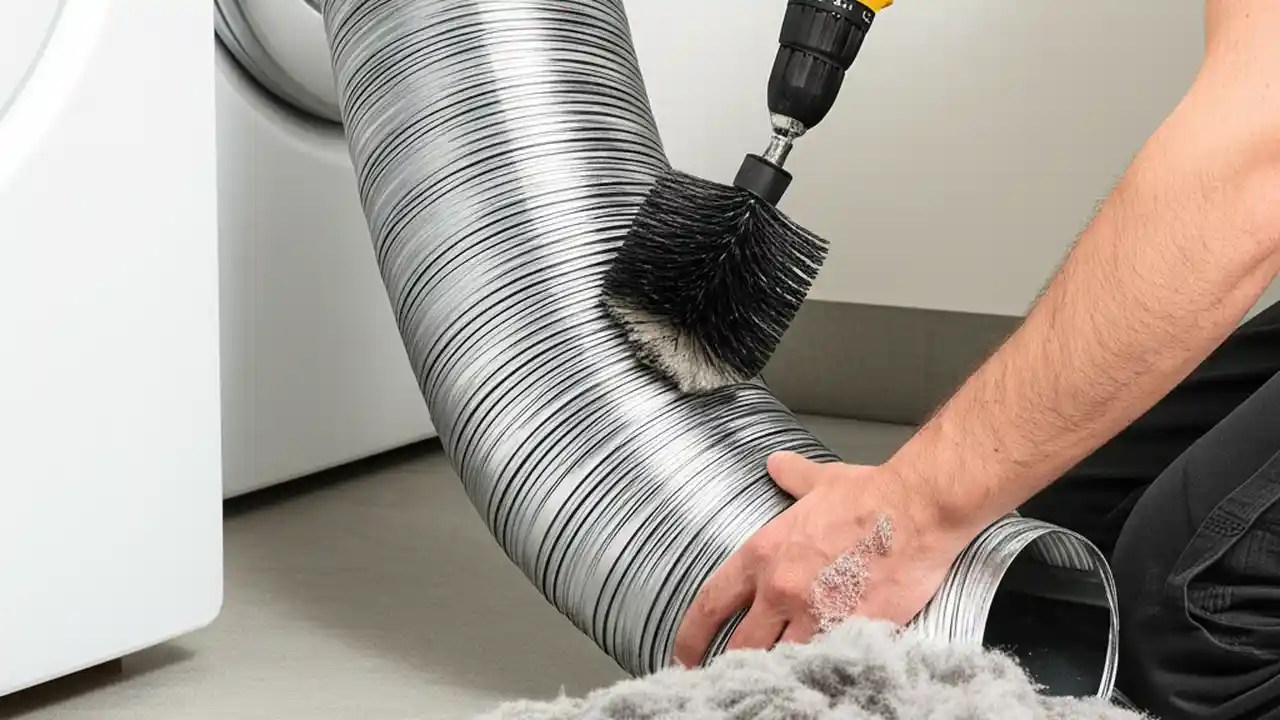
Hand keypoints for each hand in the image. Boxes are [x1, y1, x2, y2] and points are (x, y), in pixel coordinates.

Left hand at [671, 451, 977, 666]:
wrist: (917, 508)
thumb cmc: (873, 495)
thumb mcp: (821, 482)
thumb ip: (793, 478)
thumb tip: (777, 465)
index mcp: (764, 554)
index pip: (711, 603)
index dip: (692, 635)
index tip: (684, 653)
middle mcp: (781, 589)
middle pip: (742, 645)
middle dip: (733, 663)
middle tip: (729, 677)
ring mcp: (816, 615)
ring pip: (782, 660)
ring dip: (780, 668)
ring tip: (777, 679)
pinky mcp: (853, 631)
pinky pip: (826, 663)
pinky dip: (820, 671)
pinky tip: (820, 676)